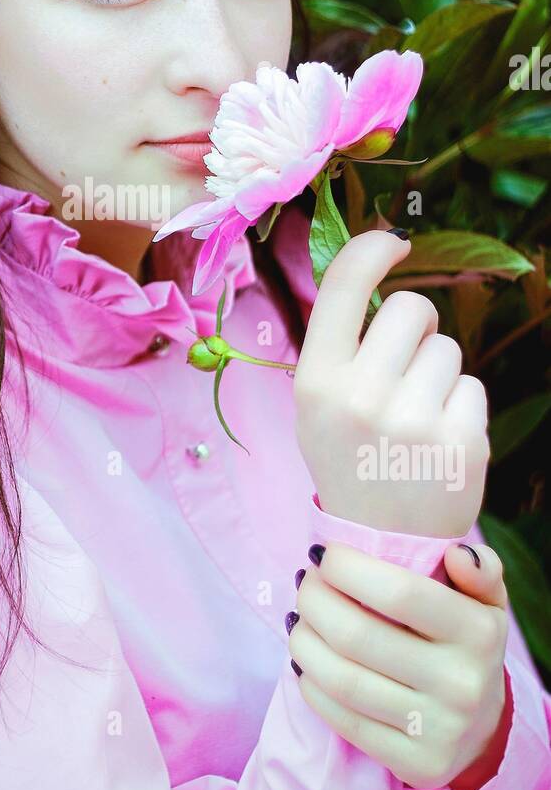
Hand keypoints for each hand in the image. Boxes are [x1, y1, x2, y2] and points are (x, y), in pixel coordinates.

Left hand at [288, 540, 509, 789]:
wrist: (481, 727)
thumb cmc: (465, 644)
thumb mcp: (485, 601)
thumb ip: (479, 568)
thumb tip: (457, 554)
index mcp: (479, 632)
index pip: (398, 592)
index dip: (347, 568)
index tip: (323, 553)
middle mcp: (461, 683)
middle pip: (356, 635)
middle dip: (314, 600)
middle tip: (304, 584)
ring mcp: (438, 729)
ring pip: (342, 680)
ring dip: (303, 641)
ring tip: (298, 620)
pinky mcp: (415, 764)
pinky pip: (343, 720)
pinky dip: (311, 684)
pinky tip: (304, 662)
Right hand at [293, 229, 488, 536]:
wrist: (379, 545)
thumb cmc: (347, 455)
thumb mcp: (317, 401)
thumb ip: (339, 340)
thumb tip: (378, 257)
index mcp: (316, 382)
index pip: (345, 286)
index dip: (372, 250)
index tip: (394, 244)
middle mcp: (361, 397)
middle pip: (410, 308)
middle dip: (415, 327)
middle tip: (403, 367)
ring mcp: (413, 421)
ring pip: (447, 347)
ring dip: (437, 372)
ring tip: (416, 415)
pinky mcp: (461, 442)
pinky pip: (472, 385)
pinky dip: (460, 406)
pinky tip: (438, 440)